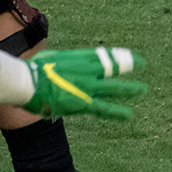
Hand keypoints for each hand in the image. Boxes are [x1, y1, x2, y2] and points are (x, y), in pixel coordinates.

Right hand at [21, 48, 147, 120]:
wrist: (28, 82)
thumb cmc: (32, 69)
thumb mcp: (49, 57)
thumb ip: (59, 60)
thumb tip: (57, 62)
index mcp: (79, 58)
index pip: (104, 55)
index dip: (117, 55)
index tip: (128, 55)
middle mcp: (87, 70)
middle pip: (113, 66)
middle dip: (128, 65)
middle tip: (141, 64)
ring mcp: (87, 86)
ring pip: (114, 88)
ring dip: (129, 89)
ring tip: (142, 90)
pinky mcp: (83, 103)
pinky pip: (104, 108)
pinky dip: (117, 112)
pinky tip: (129, 116)